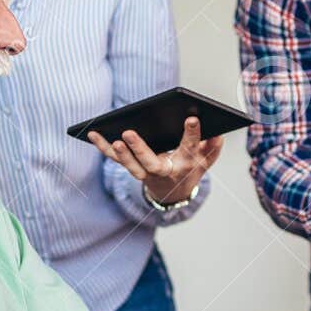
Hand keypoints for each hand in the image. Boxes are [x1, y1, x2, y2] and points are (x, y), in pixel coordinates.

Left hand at [88, 117, 222, 205]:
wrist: (172, 191)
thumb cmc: (189, 170)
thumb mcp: (204, 162)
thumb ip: (211, 149)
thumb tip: (219, 134)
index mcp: (183, 166)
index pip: (189, 149)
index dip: (192, 135)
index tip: (192, 118)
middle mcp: (162, 171)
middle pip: (150, 163)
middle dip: (139, 149)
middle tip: (128, 133)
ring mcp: (144, 172)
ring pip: (129, 164)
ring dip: (118, 152)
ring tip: (110, 136)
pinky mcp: (132, 168)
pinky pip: (115, 159)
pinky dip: (103, 147)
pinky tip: (92, 133)